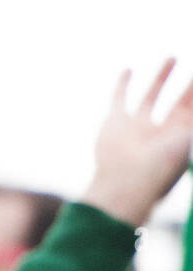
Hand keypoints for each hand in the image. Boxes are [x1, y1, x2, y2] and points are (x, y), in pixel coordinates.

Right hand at [82, 60, 192, 226]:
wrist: (126, 183)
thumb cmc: (164, 165)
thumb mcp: (191, 137)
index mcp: (183, 136)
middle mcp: (161, 131)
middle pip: (181, 101)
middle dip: (191, 85)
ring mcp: (137, 127)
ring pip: (152, 96)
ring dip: (163, 77)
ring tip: (173, 58)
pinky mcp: (115, 123)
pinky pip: (119, 99)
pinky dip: (122, 85)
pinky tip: (128, 71)